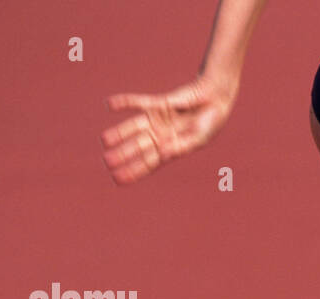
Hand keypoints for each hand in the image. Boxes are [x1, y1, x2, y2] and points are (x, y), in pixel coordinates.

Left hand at [101, 75, 236, 183]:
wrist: (215, 99)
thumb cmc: (210, 123)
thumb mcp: (197, 139)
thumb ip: (180, 147)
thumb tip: (162, 155)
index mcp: (171, 149)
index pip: (149, 163)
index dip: (133, 171)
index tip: (118, 179)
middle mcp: (162, 135)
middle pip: (138, 147)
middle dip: (122, 154)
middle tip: (107, 161)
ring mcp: (158, 120)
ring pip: (133, 128)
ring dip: (119, 133)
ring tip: (104, 141)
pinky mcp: (158, 103)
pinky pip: (138, 103)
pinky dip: (124, 103)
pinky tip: (109, 105)